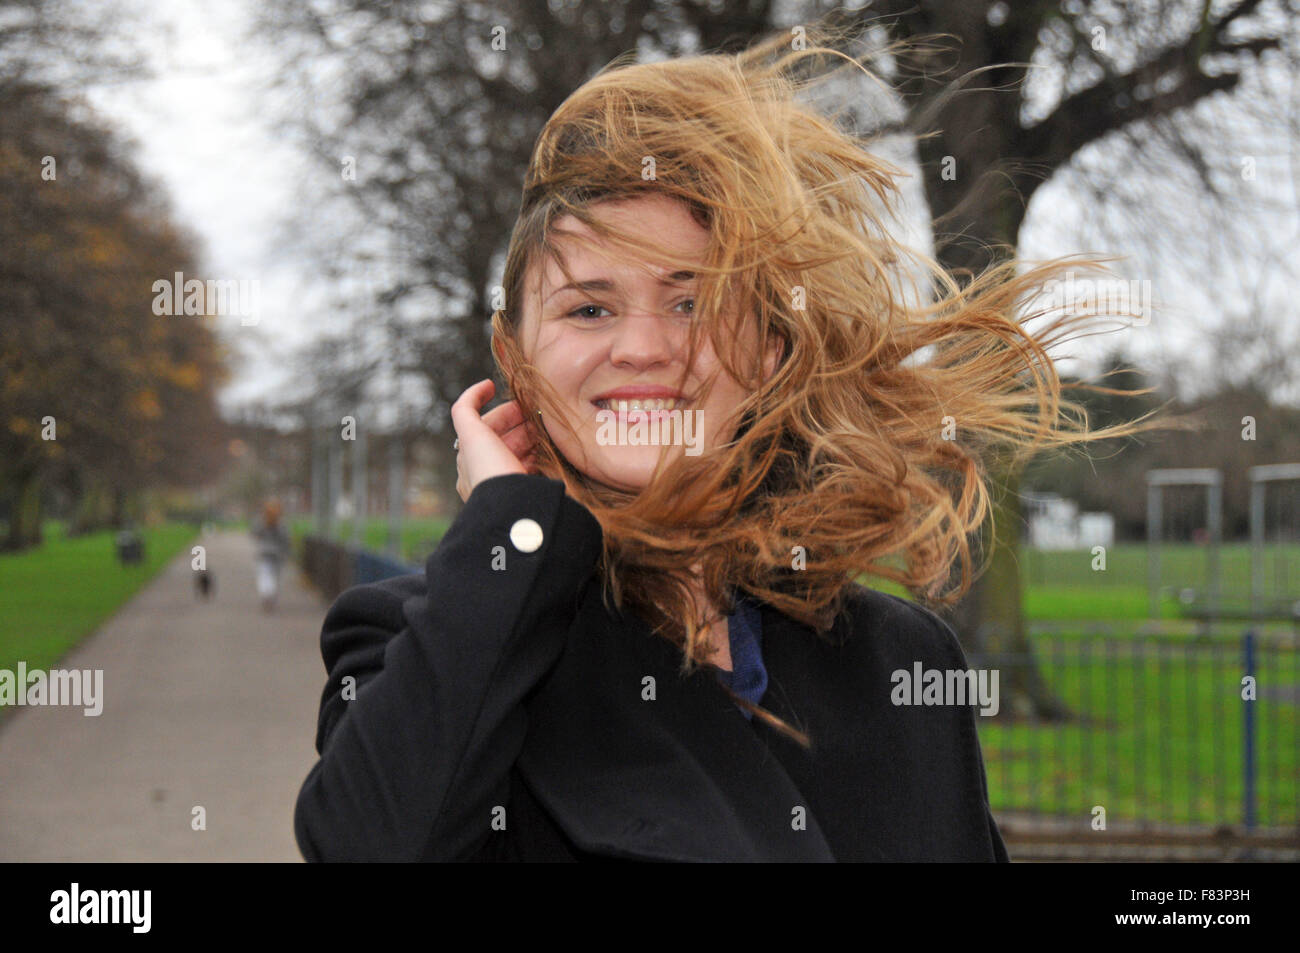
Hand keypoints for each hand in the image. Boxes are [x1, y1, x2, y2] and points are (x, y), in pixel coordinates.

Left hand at [451, 379, 541, 502]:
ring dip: (536, 441)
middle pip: (508, 443)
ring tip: (552, 432)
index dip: (504, 415)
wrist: (512, 512)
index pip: (487, 432)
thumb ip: (468, 407)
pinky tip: (556, 453)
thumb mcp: (471, 435)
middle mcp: (490, 478)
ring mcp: (511, 489)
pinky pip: (540, 472)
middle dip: (523, 426)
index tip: (524, 406)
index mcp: (471, 465)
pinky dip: (548, 458)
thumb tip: (485, 386)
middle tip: (542, 416)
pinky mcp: (531, 496)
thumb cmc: (489, 474)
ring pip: (524, 457)